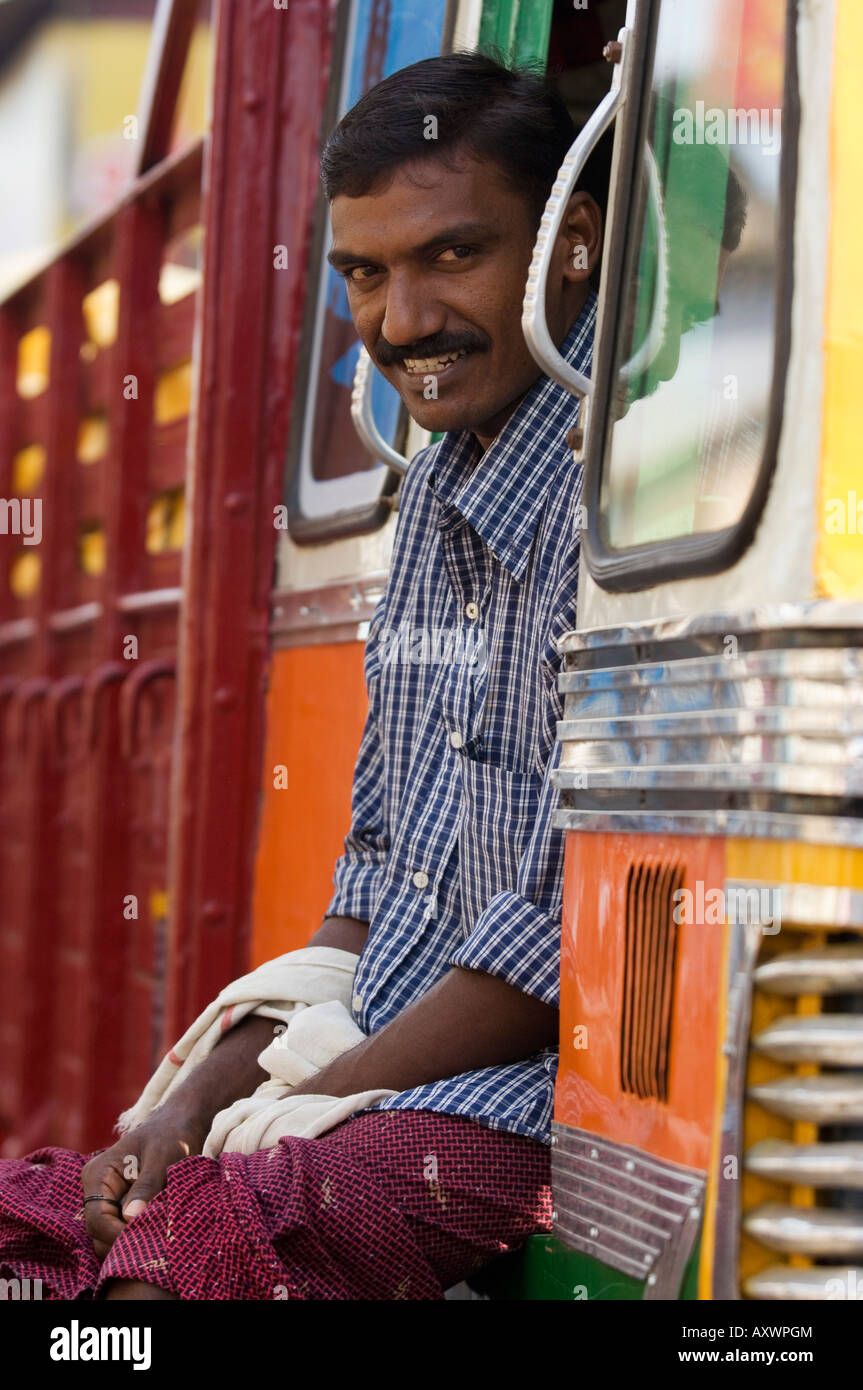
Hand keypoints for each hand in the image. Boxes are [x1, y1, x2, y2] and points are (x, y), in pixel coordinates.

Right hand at [80, 1114, 204, 1257]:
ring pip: (108, 1234)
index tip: (143, 1242)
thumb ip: (146, 1186)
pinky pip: (121, 1228)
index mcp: (98, 1174)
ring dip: (129, 1240)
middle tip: (152, 1245)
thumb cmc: (170, 1136)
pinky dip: (136, 1234)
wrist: (180, 1125)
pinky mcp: (120, 1205)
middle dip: (121, 1242)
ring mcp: (107, 1198)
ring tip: (156, 1239)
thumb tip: (130, 1217)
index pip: (96, 1218)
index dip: (116, 1235)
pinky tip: (155, 1232)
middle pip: (98, 1232)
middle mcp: (96, 1189)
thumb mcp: (162, 1158)